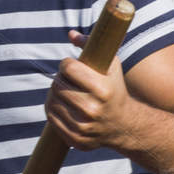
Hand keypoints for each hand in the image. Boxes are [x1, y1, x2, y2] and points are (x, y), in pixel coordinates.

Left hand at [45, 31, 138, 150]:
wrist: (123, 125)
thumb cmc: (114, 89)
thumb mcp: (111, 65)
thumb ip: (92, 45)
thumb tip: (70, 34)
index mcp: (102, 90)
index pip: (68, 69)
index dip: (66, 64)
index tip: (70, 65)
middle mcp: (92, 110)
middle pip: (57, 84)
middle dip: (60, 78)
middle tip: (67, 78)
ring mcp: (82, 127)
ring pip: (51, 101)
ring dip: (54, 93)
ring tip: (65, 90)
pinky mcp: (75, 139)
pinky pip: (51, 118)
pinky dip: (53, 108)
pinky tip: (62, 104)